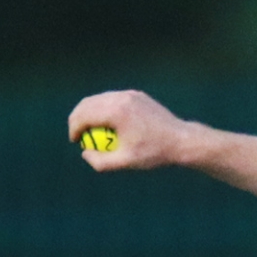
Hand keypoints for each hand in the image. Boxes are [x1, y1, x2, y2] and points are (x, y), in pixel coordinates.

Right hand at [66, 89, 195, 171]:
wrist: (182, 140)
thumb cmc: (155, 153)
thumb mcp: (127, 162)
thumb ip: (101, 162)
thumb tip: (84, 153)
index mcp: (116, 112)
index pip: (84, 116)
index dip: (74, 129)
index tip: (74, 141)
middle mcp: (121, 98)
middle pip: (87, 104)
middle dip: (77, 118)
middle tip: (76, 134)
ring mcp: (129, 94)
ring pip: (99, 99)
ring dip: (90, 112)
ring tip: (88, 129)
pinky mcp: (137, 95)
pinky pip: (114, 99)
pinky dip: (106, 109)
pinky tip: (107, 124)